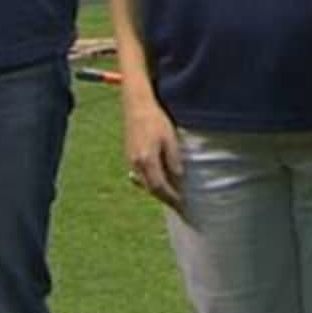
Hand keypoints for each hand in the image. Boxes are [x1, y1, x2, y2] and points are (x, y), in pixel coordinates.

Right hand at [122, 93, 184, 212]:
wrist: (136, 107)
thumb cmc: (155, 120)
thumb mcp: (169, 139)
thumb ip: (173, 160)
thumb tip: (179, 179)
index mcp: (147, 160)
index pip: (159, 187)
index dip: (171, 197)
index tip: (183, 204)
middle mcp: (136, 164)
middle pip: (151, 188)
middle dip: (165, 198)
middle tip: (179, 205)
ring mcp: (130, 161)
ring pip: (145, 183)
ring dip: (158, 191)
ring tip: (172, 196)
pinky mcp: (129, 157)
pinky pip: (141, 176)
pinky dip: (151, 182)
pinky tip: (160, 183)